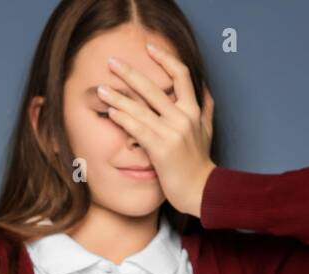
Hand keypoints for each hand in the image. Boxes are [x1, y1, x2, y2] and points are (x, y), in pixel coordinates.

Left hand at [97, 42, 215, 216]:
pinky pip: (138, 129)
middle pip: (153, 87)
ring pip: (141, 108)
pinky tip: (111, 113)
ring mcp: (172, 132)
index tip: (148, 47)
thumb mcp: (208, 130)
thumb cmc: (200, 162)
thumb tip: (205, 86)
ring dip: (118, 97)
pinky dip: (123, 119)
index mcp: (194, 110)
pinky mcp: (161, 148)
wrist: (202, 190)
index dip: (165, 58)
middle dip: (130, 73)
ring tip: (101, 89)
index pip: (181, 75)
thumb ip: (206, 106)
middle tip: (112, 62)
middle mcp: (183, 117)